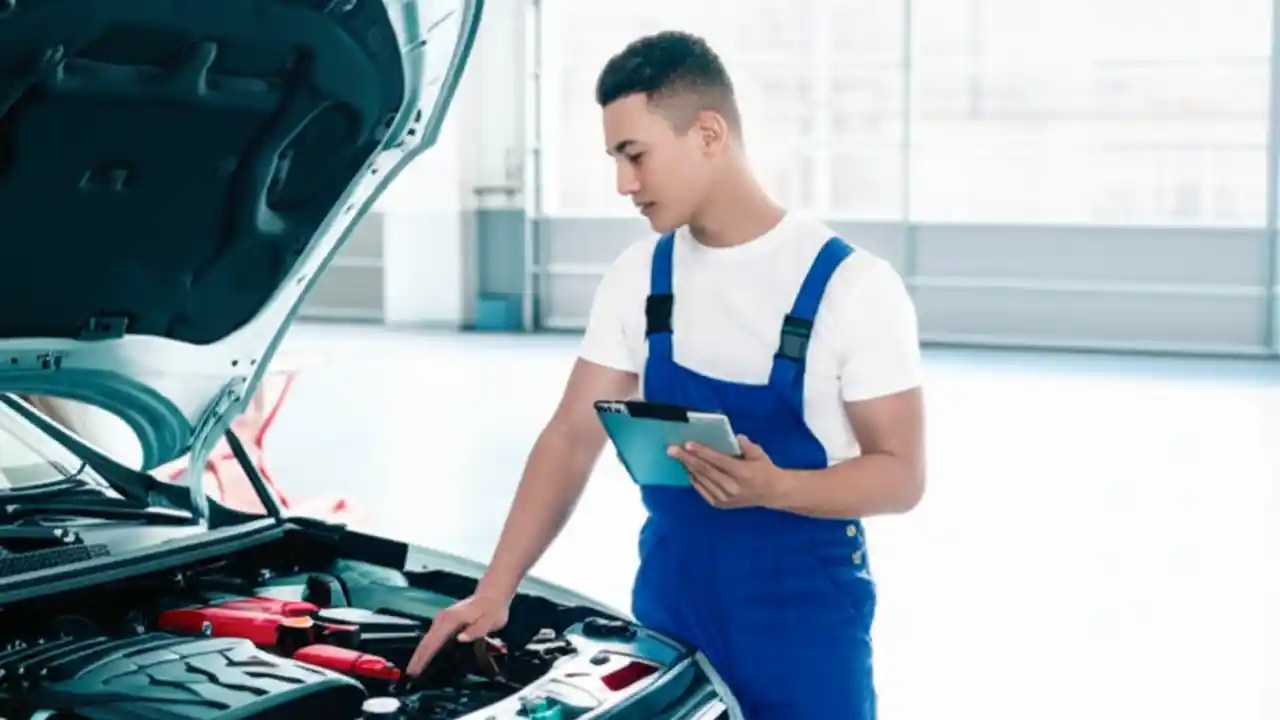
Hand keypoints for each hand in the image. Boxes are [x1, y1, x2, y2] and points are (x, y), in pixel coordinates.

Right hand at [406, 591, 510, 677]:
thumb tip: (460, 639)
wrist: (491, 595)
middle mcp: (443, 618)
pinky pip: (432, 637)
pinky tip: (425, 656)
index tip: (415, 670)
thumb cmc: (492, 609)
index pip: (433, 642)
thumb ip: (476, 630)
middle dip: (417, 657)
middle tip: (410, 674)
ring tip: (414, 669)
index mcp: (451, 620)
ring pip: (427, 639)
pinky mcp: (445, 620)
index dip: (424, 657)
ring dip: (420, 653)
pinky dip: (427, 647)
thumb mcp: (490, 621)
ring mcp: (442, 618)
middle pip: (426, 641)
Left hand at [668, 436, 790, 509]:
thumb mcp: (759, 454)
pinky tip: (688, 471)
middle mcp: (731, 486)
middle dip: (686, 458)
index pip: (717, 460)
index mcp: (742, 472)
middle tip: (671, 450)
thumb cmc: (764, 470)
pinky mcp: (721, 504)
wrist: (772, 493)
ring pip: (702, 480)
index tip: (687, 444)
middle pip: (705, 470)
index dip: (701, 451)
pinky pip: (703, 491)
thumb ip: (746, 445)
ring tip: (678, 458)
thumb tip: (734, 437)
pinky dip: (694, 480)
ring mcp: (725, 497)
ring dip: (688, 468)